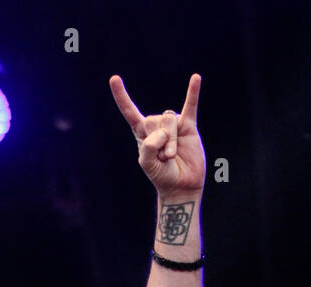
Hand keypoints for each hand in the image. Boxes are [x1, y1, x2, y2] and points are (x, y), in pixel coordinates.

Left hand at [109, 73, 204, 197]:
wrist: (181, 185)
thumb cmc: (161, 175)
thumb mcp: (147, 164)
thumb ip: (149, 146)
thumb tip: (163, 131)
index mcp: (141, 132)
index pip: (129, 111)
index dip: (122, 96)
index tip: (114, 79)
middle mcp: (156, 125)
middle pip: (153, 119)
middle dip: (158, 141)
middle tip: (162, 158)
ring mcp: (173, 124)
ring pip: (169, 119)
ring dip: (171, 142)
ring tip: (172, 156)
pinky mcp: (189, 125)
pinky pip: (191, 105)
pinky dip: (193, 92)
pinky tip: (196, 78)